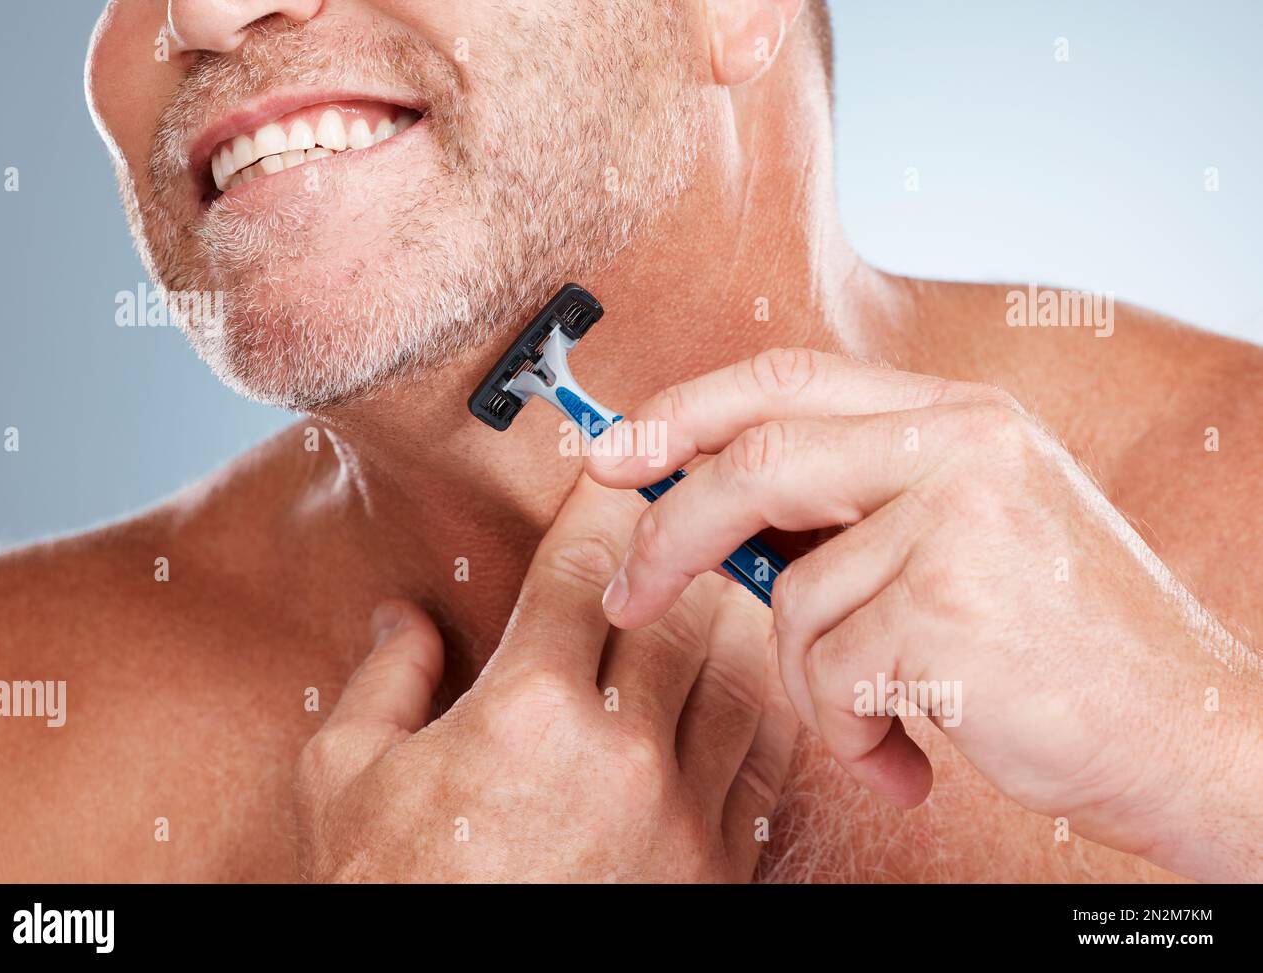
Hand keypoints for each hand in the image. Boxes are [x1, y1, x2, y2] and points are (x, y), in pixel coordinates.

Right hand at [293, 475, 797, 882]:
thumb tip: (401, 618)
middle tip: (678, 513)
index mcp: (523, 713)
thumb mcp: (346, 783)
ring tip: (715, 588)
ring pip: (741, 671)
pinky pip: (768, 759)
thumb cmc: (394, 898)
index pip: (585, 568)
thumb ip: (382, 682)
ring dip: (731, 619)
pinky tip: (743, 682)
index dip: (606, 505)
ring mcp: (682, 814)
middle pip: (681, 606)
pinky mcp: (719, 867)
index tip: (615, 471)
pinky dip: (762, 706)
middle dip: (679, 547)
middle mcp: (618, 754)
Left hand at [585, 347, 1262, 880]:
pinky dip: (851, 733)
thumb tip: (712, 517)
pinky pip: (829, 676)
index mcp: (959, 414)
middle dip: (671, 534)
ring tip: (884, 716)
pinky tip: (912, 749)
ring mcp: (960, 521)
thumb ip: (852, 507)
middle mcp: (962, 445)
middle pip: (756, 462)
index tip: (616, 452)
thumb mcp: (966, 534)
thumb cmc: (1064, 643)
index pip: (785, 378)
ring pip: (794, 601)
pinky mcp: (950, 610)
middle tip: (631, 592)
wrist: (1192, 732)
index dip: (685, 411)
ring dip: (816, 685)